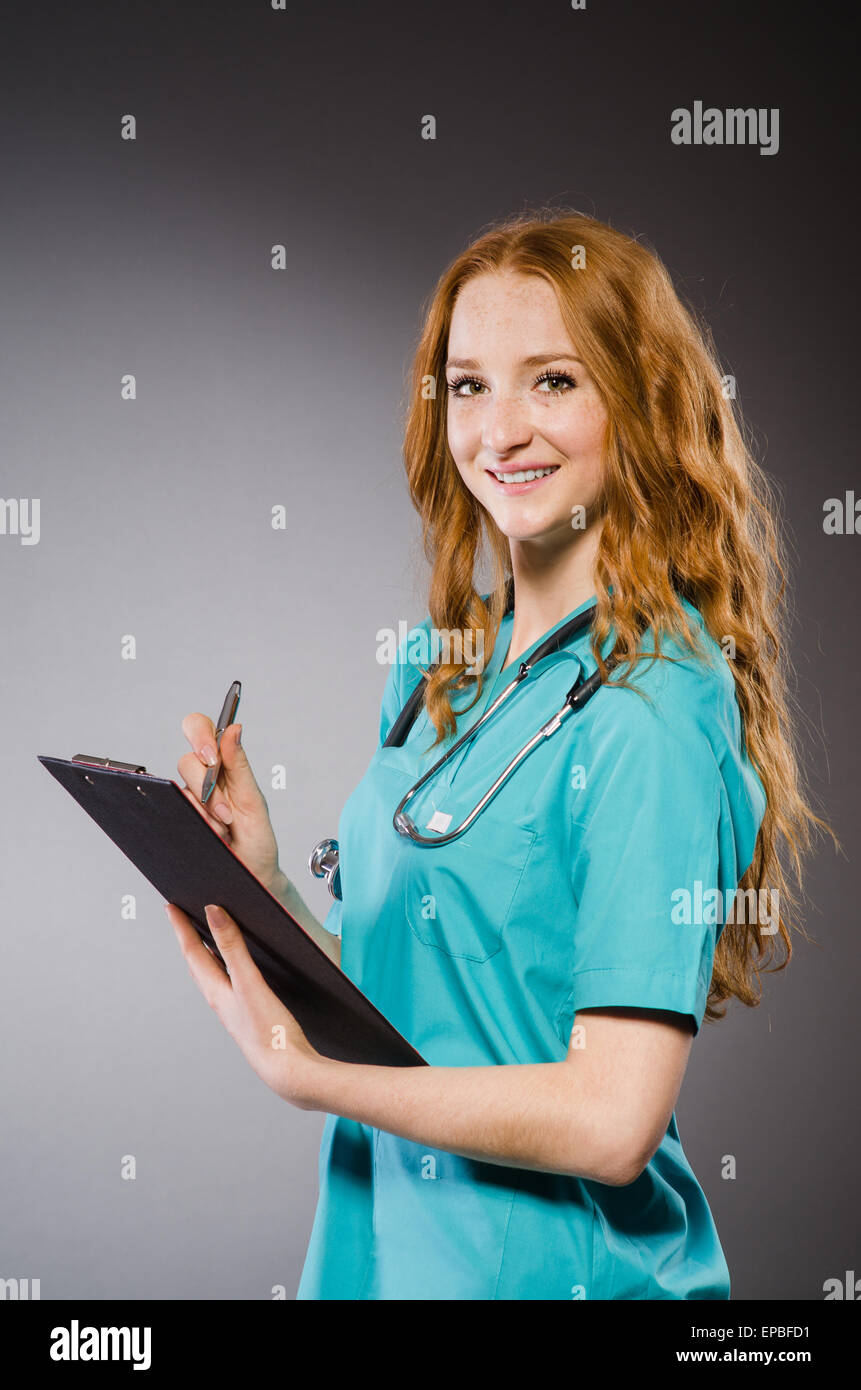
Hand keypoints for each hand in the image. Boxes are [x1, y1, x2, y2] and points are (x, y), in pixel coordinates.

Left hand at [166, 902, 323, 1108]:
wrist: (288, 1071)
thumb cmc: (269, 1031)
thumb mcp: (249, 983)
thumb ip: (232, 947)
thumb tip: (213, 913)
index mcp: (215, 992)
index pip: (193, 952)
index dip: (181, 927)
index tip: (170, 907)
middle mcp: (220, 1001)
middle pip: (198, 964)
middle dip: (190, 939)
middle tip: (182, 918)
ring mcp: (235, 1010)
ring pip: (213, 976)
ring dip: (206, 954)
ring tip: (205, 937)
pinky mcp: (250, 1016)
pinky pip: (230, 984)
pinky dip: (226, 968)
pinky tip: (238, 969)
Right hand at [178, 714, 281, 893]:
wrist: (250, 875)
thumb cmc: (256, 838)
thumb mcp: (253, 800)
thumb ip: (240, 765)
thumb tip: (233, 728)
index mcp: (223, 764)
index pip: (201, 729)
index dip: (199, 734)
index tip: (212, 757)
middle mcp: (203, 777)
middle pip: (187, 760)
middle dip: (205, 784)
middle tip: (224, 809)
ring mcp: (189, 798)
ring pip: (179, 787)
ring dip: (204, 809)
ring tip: (225, 827)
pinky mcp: (178, 817)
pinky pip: (174, 810)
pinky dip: (196, 822)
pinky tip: (213, 834)